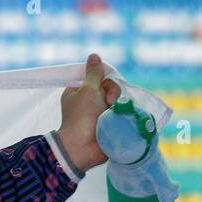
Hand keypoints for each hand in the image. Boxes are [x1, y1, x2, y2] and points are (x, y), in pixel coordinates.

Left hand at [56, 53, 122, 173]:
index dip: (102, 77)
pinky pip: (122, 109)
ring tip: (113, 109)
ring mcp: (100, 111)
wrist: (84, 146)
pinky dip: (123, 110)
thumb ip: (93, 73)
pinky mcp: (111, 121)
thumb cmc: (81, 116)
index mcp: (78, 92)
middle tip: (108, 100)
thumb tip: (93, 55)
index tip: (102, 82)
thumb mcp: (87, 89)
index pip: (96, 76)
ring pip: (117, 96)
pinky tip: (122, 114)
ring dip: (117, 101)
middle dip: (111, 90)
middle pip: (109, 85)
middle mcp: (89, 101)